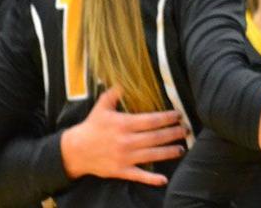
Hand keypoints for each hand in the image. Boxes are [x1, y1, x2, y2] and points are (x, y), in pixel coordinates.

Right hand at [60, 87, 186, 185]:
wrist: (74, 151)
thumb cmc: (91, 127)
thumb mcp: (101, 107)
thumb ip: (114, 94)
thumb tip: (124, 80)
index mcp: (123, 124)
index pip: (151, 120)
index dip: (167, 118)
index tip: (178, 115)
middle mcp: (126, 141)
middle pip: (155, 137)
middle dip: (173, 133)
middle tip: (186, 130)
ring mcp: (124, 157)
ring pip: (152, 155)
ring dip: (169, 152)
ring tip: (182, 148)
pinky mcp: (121, 171)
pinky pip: (139, 175)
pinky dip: (152, 178)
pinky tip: (164, 179)